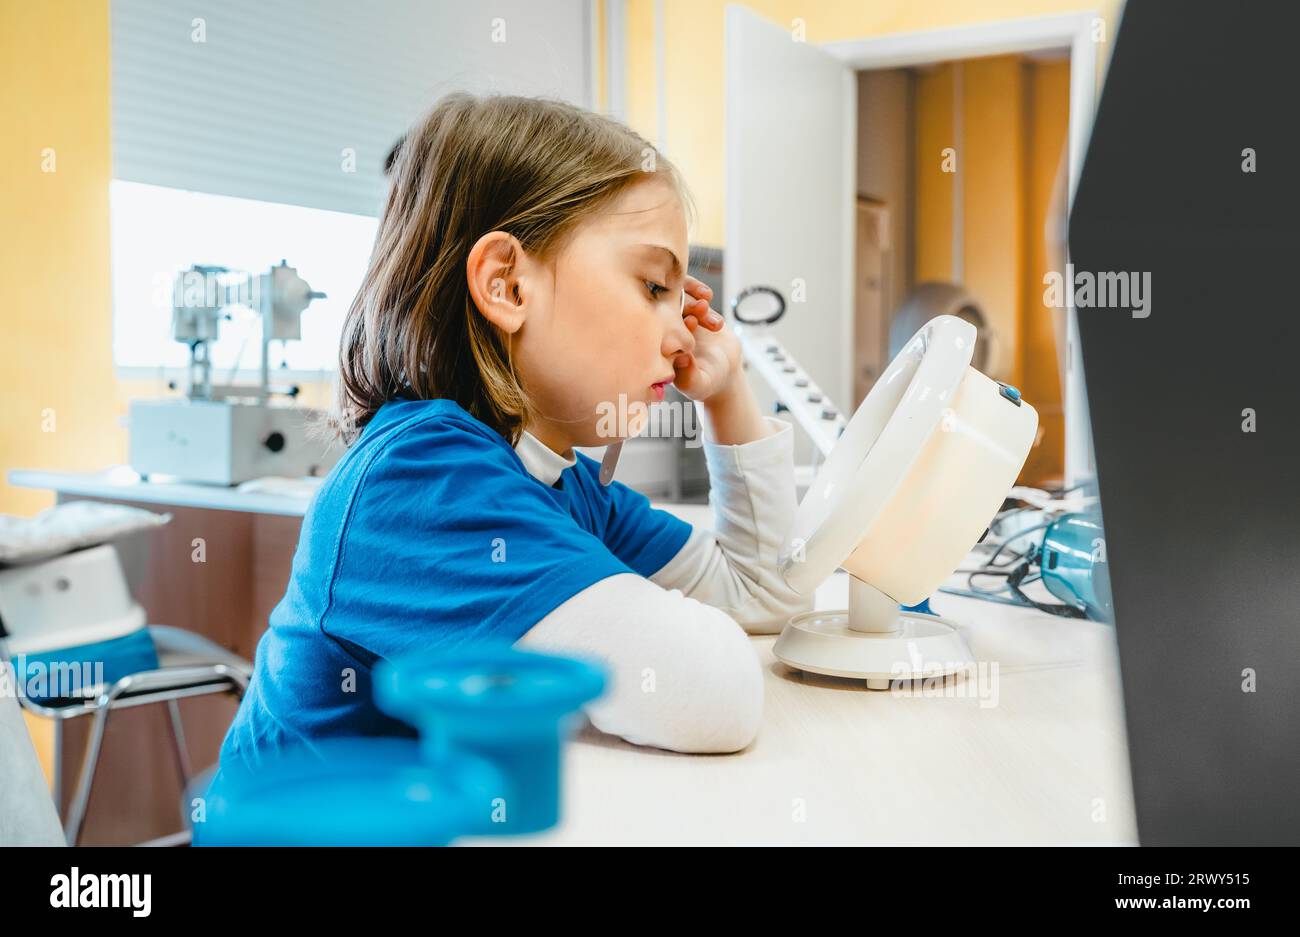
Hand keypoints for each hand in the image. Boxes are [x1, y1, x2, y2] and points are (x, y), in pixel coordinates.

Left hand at [671, 275, 741, 402]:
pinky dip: (699, 291)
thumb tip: (683, 360)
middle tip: (700, 308)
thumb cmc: (708, 382)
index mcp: (662, 347)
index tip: (690, 322)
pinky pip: (692, 293)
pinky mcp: (695, 310)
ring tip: (706, 303)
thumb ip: (690, 377)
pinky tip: (708, 296)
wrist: (724, 371)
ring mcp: (681, 319)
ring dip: (692, 296)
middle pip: (666, 308)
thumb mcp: (700, 384)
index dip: (672, 321)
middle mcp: (668, 331)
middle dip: (683, 304)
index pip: (658, 329)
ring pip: (680, 297)